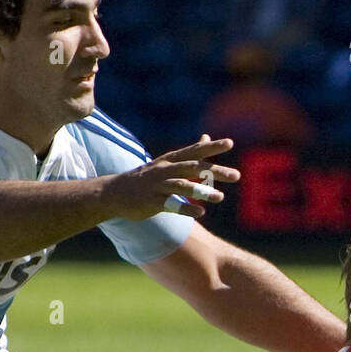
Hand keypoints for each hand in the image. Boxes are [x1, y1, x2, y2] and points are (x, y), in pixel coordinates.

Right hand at [102, 135, 240, 220]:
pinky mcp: (151, 202)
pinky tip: (201, 214)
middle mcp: (165, 170)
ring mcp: (157, 186)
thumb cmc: (145, 178)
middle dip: (215, 171)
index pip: (194, 151)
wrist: (115, 193)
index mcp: (170, 160)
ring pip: (181, 186)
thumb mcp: (166, 162)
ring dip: (202, 191)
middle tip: (236, 176)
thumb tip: (206, 137)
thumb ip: (189, 153)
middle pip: (193, 168)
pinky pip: (171, 205)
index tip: (230, 143)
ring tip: (220, 197)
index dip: (211, 147)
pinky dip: (186, 209)